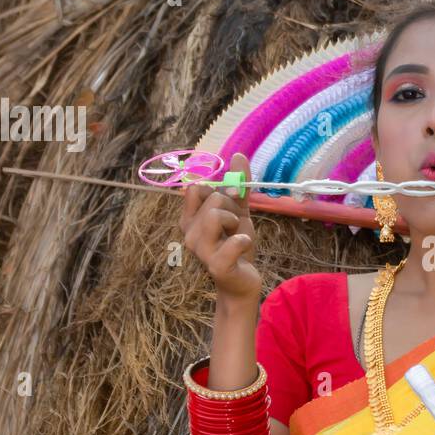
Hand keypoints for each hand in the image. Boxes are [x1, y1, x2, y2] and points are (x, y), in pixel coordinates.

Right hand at [179, 152, 262, 301]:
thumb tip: (237, 154)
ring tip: (237, 236)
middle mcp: (189, 233)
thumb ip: (237, 186)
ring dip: (235, 222)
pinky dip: (243, 241)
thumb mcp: (238, 212)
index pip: (195, 188)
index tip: (233, 201)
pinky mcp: (216, 266)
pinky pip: (231, 244)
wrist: (243, 280)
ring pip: (215, 216)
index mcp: (191, 219)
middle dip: (232, 208)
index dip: (218, 189)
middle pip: (211, 200)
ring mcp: (200, 250)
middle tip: (235, 227)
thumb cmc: (236, 245)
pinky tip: (244, 246)